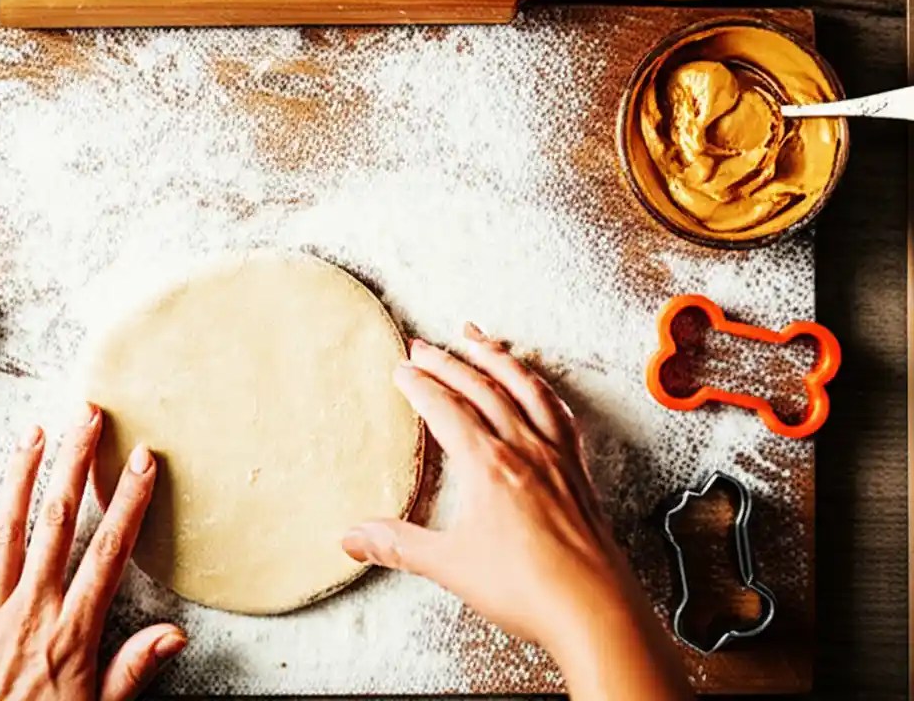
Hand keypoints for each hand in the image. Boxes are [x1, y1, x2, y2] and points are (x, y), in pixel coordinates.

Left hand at [0, 406, 186, 700]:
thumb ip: (133, 669)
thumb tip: (174, 634)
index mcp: (72, 631)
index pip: (108, 552)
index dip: (127, 502)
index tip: (141, 463)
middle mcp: (31, 612)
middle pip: (56, 524)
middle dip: (73, 466)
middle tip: (84, 420)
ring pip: (7, 533)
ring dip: (21, 479)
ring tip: (33, 436)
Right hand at [342, 323, 690, 699]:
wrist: (594, 608)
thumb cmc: (526, 587)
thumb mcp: (450, 566)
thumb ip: (399, 545)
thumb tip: (351, 538)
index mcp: (488, 464)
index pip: (446, 410)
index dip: (420, 385)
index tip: (401, 369)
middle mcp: (523, 448)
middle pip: (481, 388)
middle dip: (448, 362)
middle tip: (423, 346)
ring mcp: (555, 456)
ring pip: (524, 388)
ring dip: (496, 358)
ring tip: (476, 338)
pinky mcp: (577, 470)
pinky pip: (557, 413)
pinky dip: (540, 389)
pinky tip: (533, 385)